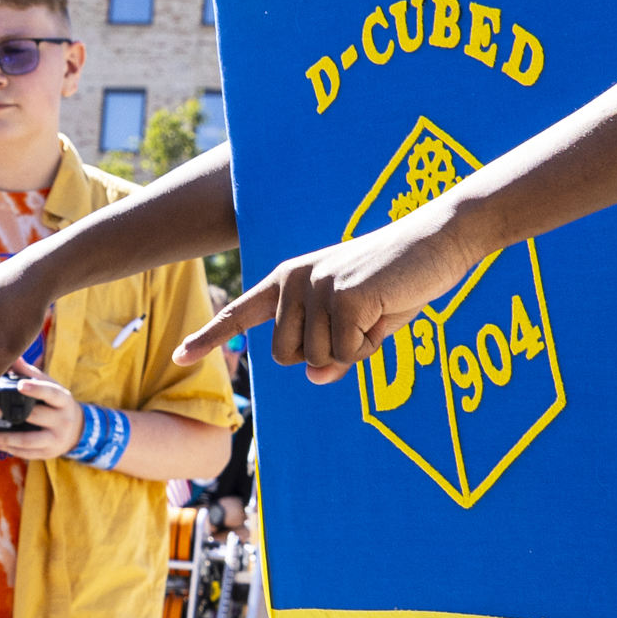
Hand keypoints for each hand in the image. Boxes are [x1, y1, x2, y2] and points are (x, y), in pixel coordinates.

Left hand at [0, 374, 82, 461]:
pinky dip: (10, 449)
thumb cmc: (56, 403)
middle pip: (36, 416)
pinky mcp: (48, 453)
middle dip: (10, 413)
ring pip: (29, 440)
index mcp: (63, 400)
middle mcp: (63, 420)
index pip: (51, 392)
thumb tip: (12, 357)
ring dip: (7, 438)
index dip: (36, 389)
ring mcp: (56, 439)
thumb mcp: (50, 386)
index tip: (19, 385)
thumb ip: (31, 373)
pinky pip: (27, 453)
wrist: (77, 430)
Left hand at [182, 199, 489, 379]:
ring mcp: (315, 287)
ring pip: (317, 359)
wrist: (437, 241)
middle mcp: (293, 280)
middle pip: (284, 356)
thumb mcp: (359, 322)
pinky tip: (384, 310)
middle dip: (324, 355)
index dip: (210, 338)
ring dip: (352, 349)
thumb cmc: (396, 281)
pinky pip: (346, 353)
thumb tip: (316, 376)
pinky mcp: (342, 297)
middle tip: (359, 321)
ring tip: (375, 309)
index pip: (241, 314)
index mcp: (289, 280)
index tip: (179, 357)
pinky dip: (370, 345)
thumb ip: (331, 350)